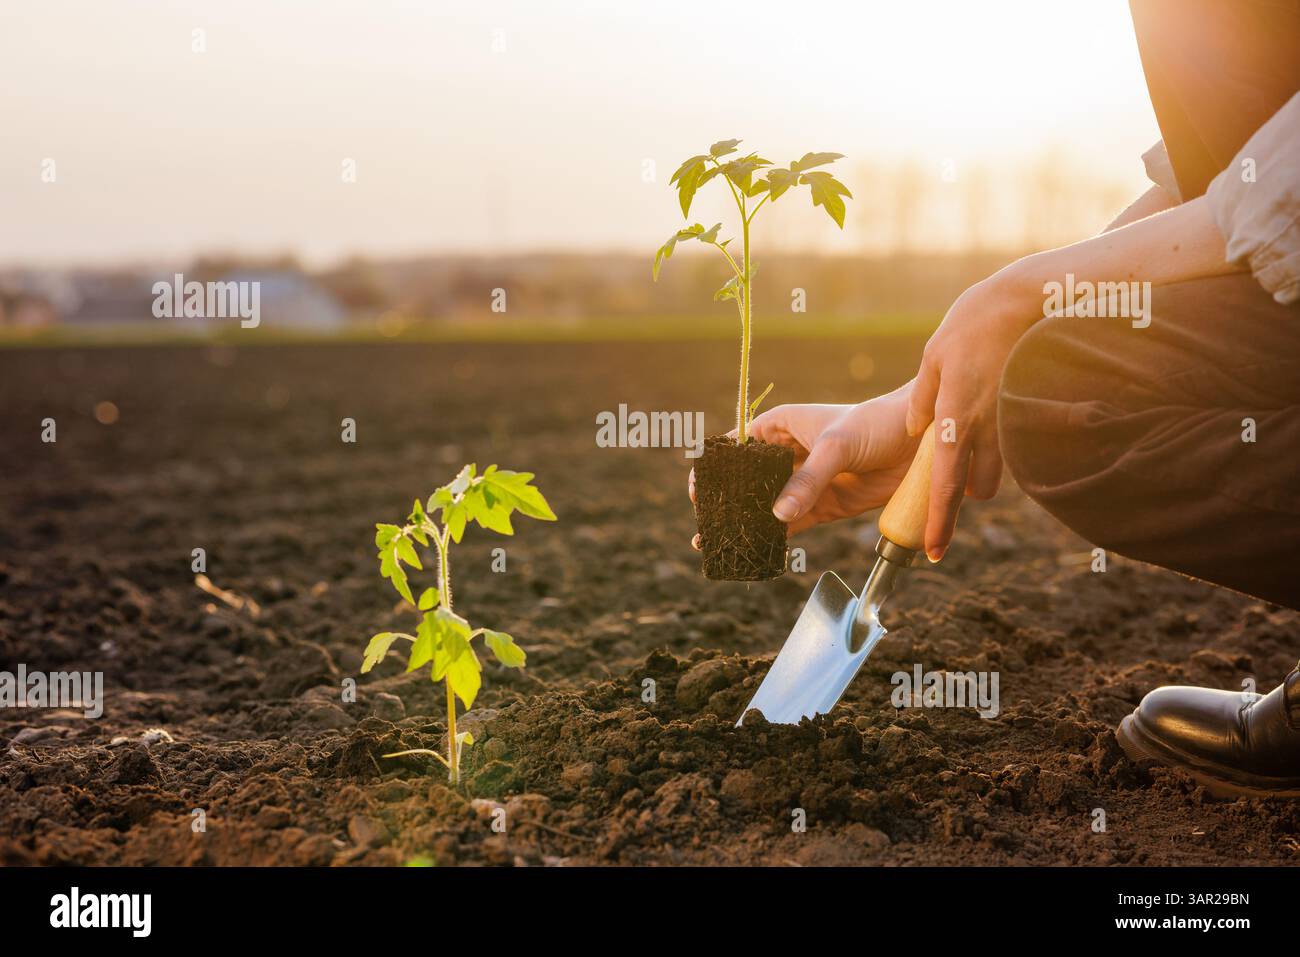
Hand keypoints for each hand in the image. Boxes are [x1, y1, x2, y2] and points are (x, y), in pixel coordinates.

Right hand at [688, 384, 919, 542]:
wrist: (919, 443)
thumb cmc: (876, 424)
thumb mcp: (835, 447)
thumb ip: (807, 480)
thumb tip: (778, 515)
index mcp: (780, 426)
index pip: (736, 446)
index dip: (714, 467)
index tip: (698, 490)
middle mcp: (786, 454)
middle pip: (747, 481)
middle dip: (726, 502)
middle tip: (705, 525)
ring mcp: (804, 482)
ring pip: (767, 506)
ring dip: (747, 524)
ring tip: (721, 544)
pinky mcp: (823, 506)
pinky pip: (793, 525)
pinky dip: (776, 538)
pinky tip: (757, 550)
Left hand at [904, 272, 1037, 558]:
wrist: (1027, 300)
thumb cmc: (974, 324)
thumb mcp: (934, 357)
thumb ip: (922, 399)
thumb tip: (914, 431)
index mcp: (954, 416)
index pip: (944, 482)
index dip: (939, 520)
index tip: (933, 550)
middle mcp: (982, 426)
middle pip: (973, 488)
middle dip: (959, 503)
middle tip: (941, 512)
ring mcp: (1006, 420)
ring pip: (993, 471)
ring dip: (977, 477)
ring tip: (961, 467)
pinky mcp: (1020, 409)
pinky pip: (1005, 445)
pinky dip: (992, 450)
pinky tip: (983, 433)